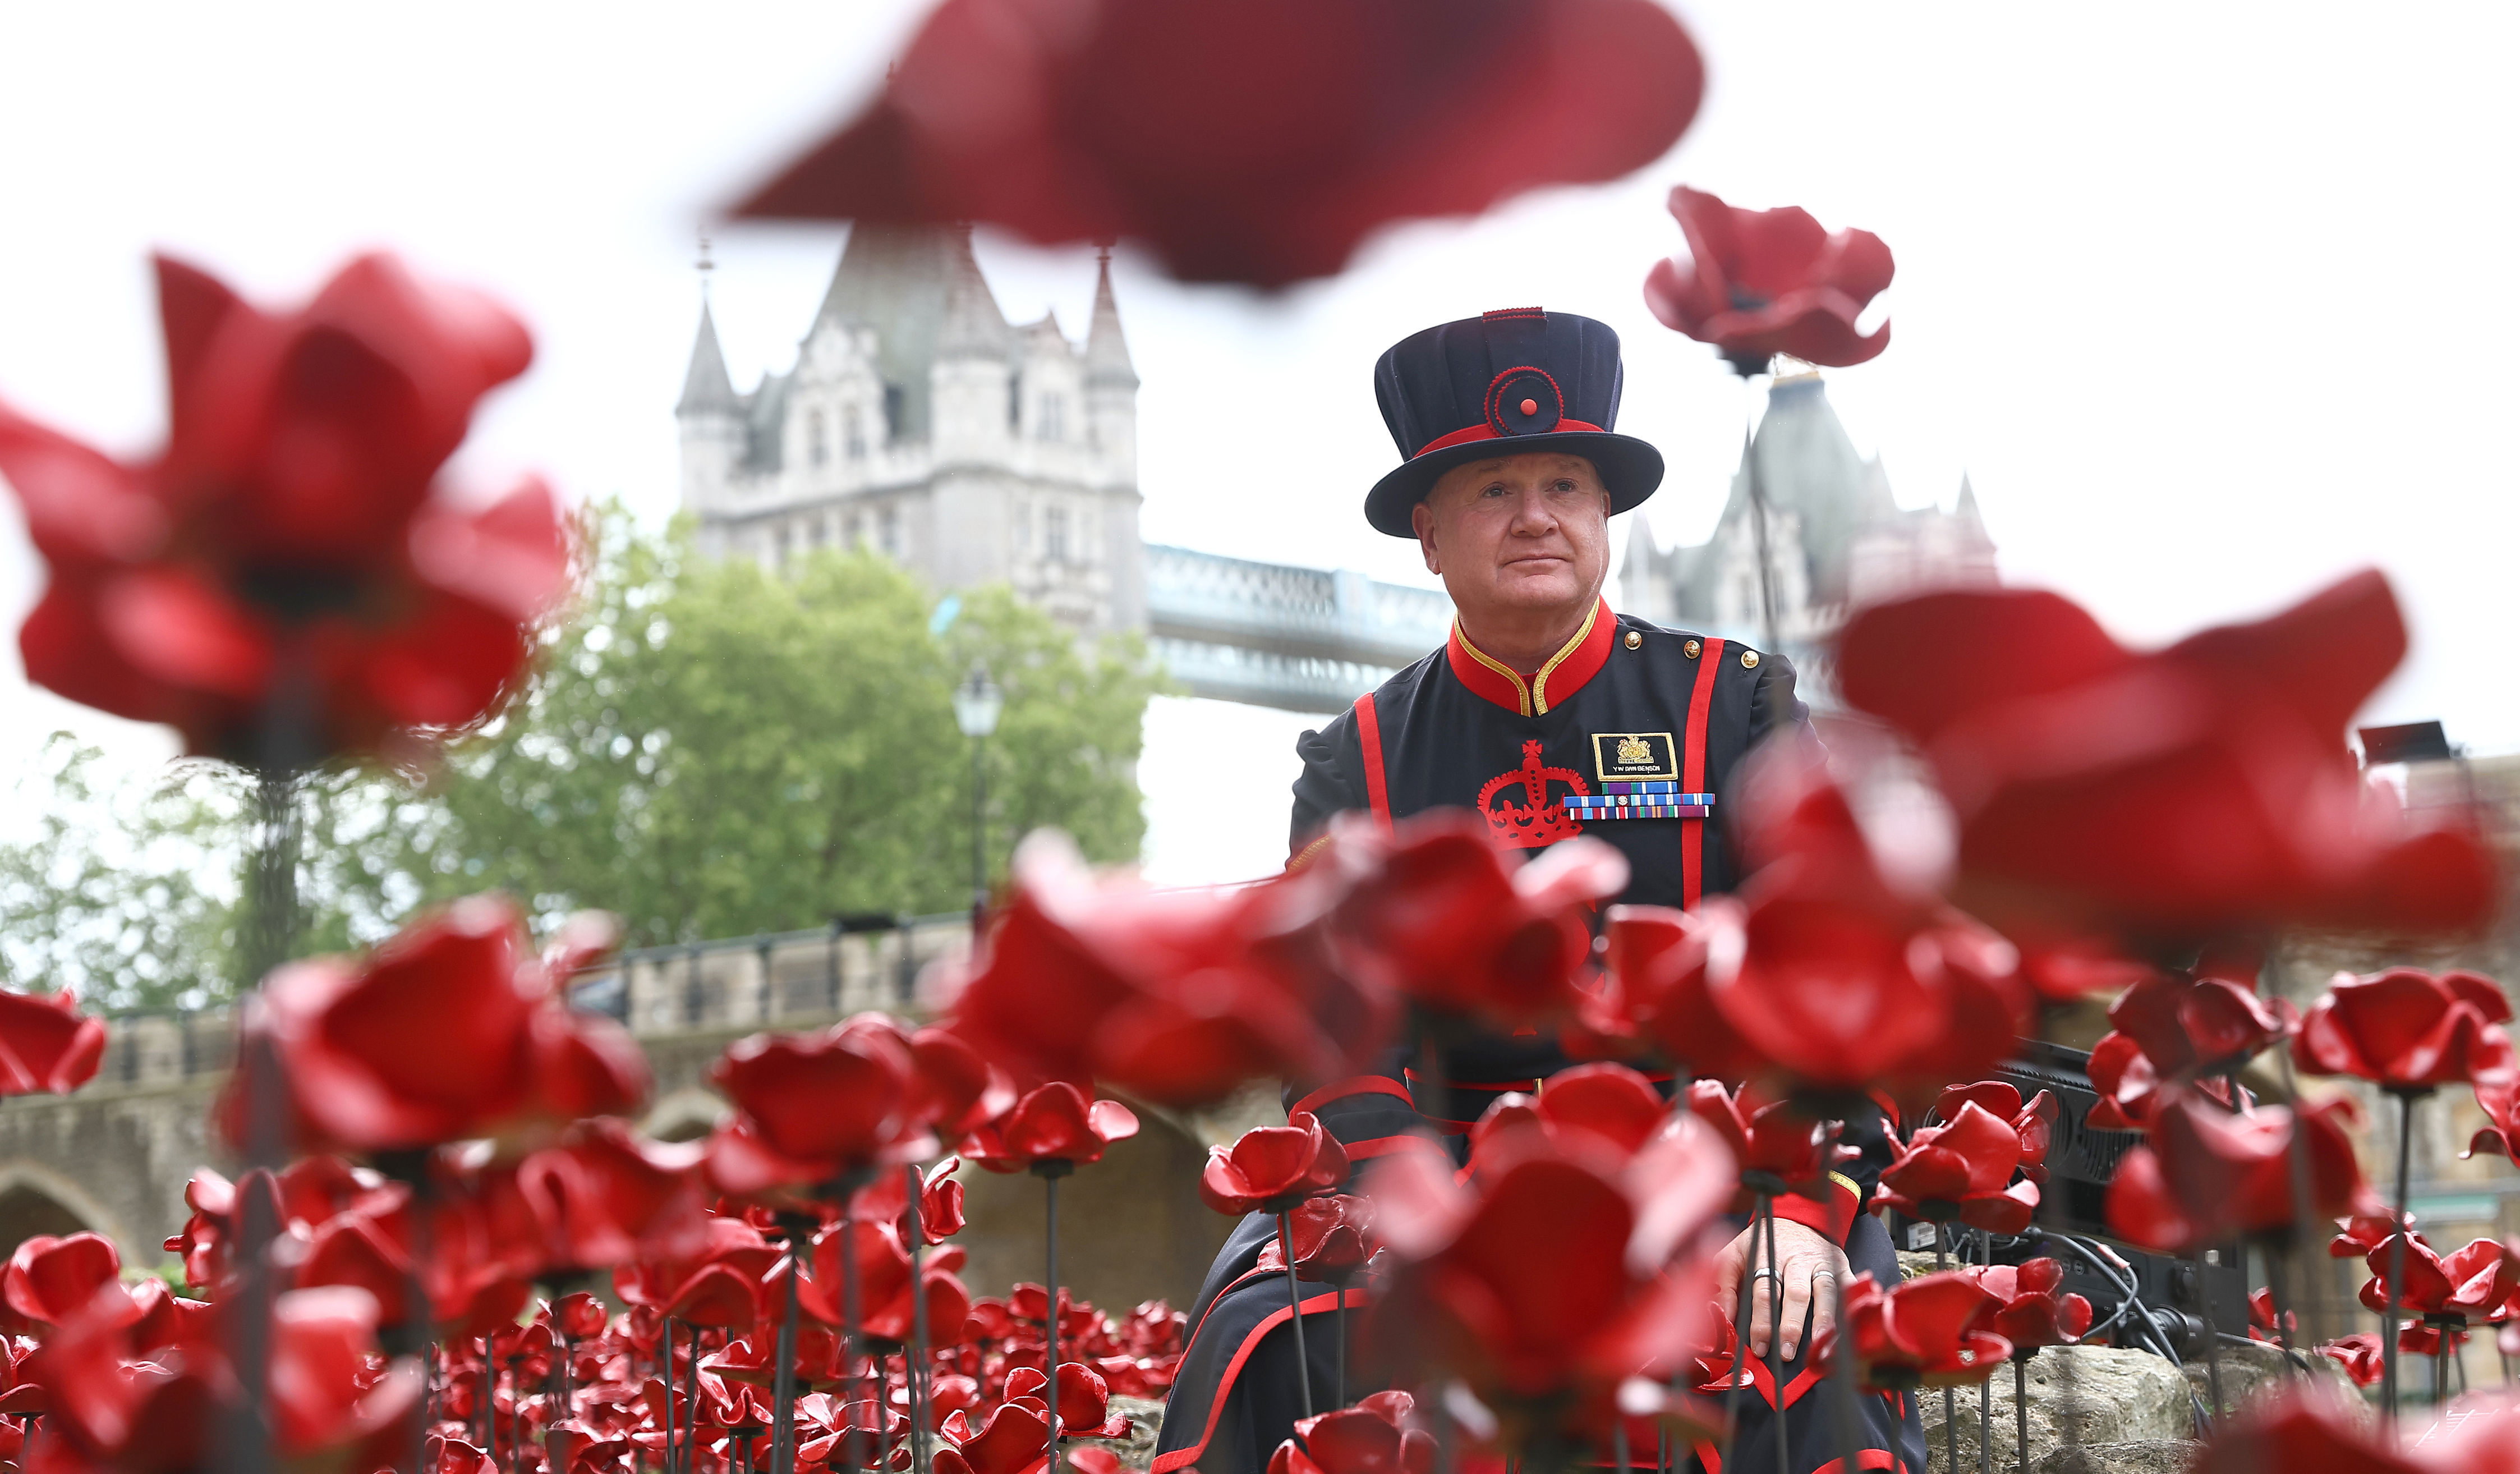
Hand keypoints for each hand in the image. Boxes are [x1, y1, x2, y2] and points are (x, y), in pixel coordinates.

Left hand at [1709, 1217, 1851, 1360]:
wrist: (1796, 1217)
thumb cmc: (1763, 1242)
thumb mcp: (1736, 1253)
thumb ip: (1726, 1283)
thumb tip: (1723, 1315)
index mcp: (1768, 1257)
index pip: (1764, 1292)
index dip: (1762, 1321)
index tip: (1760, 1346)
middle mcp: (1797, 1260)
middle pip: (1796, 1294)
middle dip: (1792, 1326)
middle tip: (1787, 1353)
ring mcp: (1822, 1262)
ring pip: (1827, 1292)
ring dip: (1825, 1321)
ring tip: (1822, 1346)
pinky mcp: (1841, 1264)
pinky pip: (1850, 1286)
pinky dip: (1853, 1305)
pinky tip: (1852, 1327)